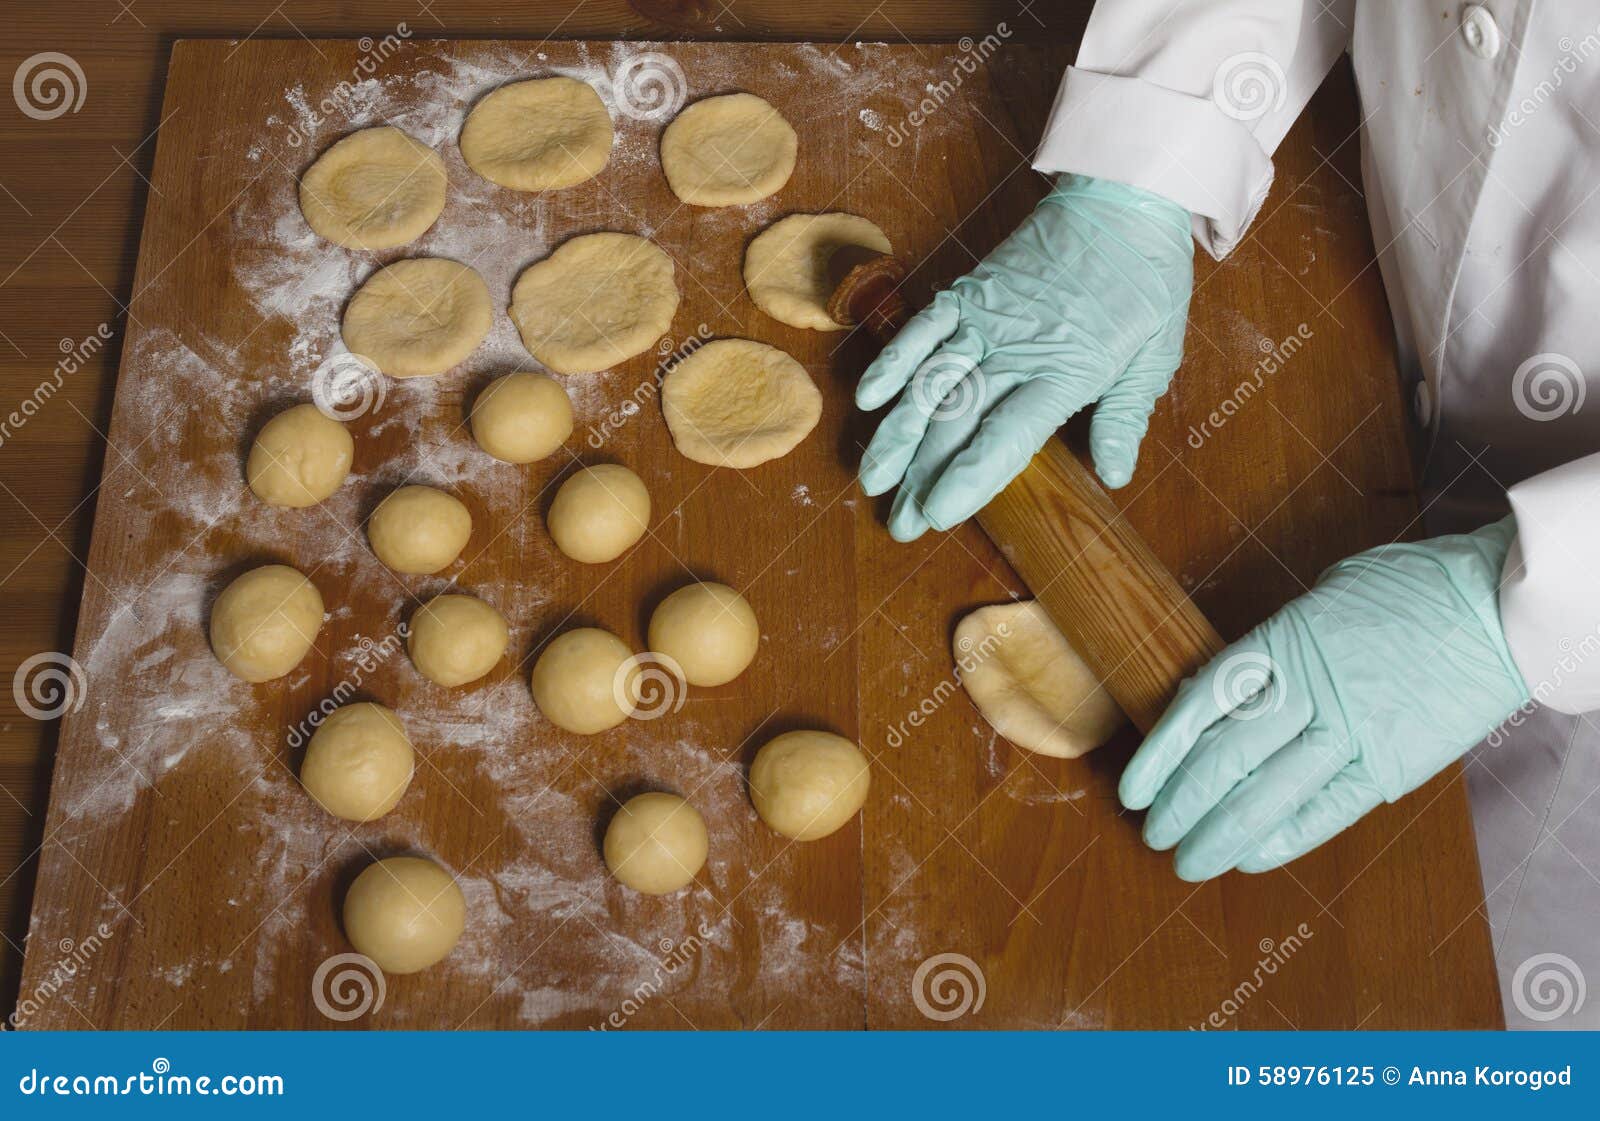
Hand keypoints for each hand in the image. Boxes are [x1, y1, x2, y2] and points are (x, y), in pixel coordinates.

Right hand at [856, 174, 1193, 541]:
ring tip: (873, 479)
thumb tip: (1115, 474)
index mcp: (1064, 371)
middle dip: (922, 477)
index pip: (1005, 437)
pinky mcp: (969, 293)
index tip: (938, 513)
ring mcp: (985, 320)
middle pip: (956, 423)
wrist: (1123, 199)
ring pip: (929, 384)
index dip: (968, 479)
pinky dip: (893, 362)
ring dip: (897, 434)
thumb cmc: (1145, 280)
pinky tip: (869, 399)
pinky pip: (922, 329)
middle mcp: (1015, 350)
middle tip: (899, 523)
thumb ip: (1124, 416)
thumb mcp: (1156, 353)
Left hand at [1120, 517, 1529, 880]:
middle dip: (1181, 804)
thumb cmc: (1413, 587)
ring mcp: (1351, 733)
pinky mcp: (1391, 765)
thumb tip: (1228, 683)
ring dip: (1220, 834)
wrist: (1500, 607)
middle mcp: (1309, 693)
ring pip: (1267, 795)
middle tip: (1154, 834)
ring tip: (1188, 860)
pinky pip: (1326, 811)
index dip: (1161, 753)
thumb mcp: (1325, 595)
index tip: (1134, 789)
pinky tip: (1249, 857)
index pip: (1201, 707)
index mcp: (1283, 643)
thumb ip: (1276, 643)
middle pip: (1224, 760)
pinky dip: (1284, 839)